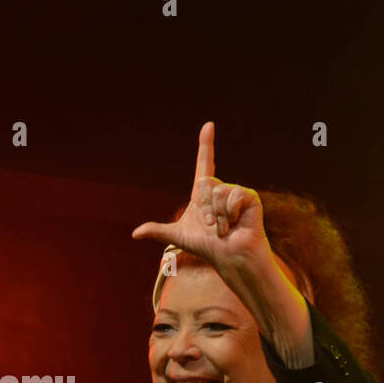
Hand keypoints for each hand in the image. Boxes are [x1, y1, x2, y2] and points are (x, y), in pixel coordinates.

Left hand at [131, 122, 295, 322]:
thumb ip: (158, 231)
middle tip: (211, 225)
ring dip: (217, 214)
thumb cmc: (207, 247)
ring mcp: (235, 192)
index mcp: (204, 194)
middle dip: (205, 208)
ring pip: (217, 191)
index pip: (205, 163)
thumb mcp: (178, 236)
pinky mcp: (248, 197)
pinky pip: (232, 196)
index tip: (208, 125)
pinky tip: (235, 224)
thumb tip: (135, 234)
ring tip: (223, 227)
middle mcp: (219, 189)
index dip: (206, 145)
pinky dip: (229, 213)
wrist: (228, 256)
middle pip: (204, 182)